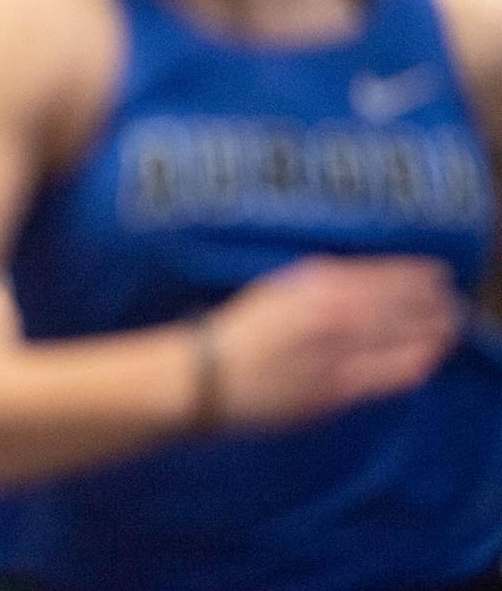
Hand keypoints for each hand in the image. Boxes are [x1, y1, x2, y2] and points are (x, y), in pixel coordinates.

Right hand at [206, 255, 462, 429]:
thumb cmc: (239, 330)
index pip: (390, 275)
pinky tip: (429, 356)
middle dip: (436, 302)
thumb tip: (362, 281)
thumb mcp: (279, 288)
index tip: (437, 274)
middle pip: (409, 304)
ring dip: (436, 329)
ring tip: (449, 326)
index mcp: (319, 283)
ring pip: (410, 337)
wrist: (210, 375)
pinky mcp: (344, 387)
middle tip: (451, 302)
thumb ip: (320, 281)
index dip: (421, 276)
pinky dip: (420, 361)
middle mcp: (339, 313)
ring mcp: (344, 351)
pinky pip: (396, 372)